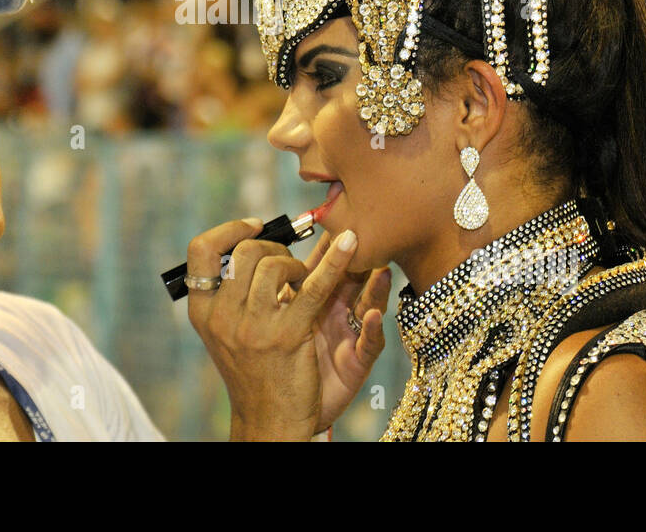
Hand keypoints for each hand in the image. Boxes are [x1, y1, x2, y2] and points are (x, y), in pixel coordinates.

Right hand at [185, 218, 368, 440]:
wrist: (270, 421)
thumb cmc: (252, 372)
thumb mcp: (226, 333)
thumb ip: (232, 293)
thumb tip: (251, 241)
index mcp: (203, 312)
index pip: (201, 251)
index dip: (229, 230)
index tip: (254, 226)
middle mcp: (222, 318)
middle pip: (246, 252)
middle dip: (273, 248)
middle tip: (288, 262)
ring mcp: (254, 327)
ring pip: (274, 264)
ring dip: (295, 263)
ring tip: (303, 278)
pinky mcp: (289, 335)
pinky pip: (314, 287)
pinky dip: (335, 261)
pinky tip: (350, 243)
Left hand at [295, 232, 390, 430]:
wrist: (284, 418)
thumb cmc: (280, 367)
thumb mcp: (280, 323)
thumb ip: (287, 289)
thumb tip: (267, 249)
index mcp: (316, 302)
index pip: (326, 265)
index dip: (331, 246)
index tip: (333, 226)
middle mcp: (335, 315)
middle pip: (351, 277)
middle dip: (353, 260)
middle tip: (349, 243)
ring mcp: (349, 338)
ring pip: (367, 302)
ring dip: (372, 285)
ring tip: (377, 267)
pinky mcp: (358, 364)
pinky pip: (370, 342)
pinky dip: (372, 327)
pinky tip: (372, 314)